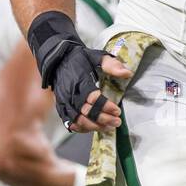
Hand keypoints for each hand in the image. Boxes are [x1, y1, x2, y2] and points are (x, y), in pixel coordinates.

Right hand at [28, 13, 131, 131]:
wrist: (58, 60)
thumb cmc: (80, 59)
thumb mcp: (97, 56)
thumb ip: (112, 65)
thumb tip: (127, 73)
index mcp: (79, 80)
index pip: (92, 97)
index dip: (105, 106)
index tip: (117, 110)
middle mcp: (70, 93)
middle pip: (85, 112)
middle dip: (102, 119)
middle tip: (116, 122)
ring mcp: (64, 102)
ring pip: (77, 120)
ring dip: (94, 126)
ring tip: (109, 127)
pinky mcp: (61, 107)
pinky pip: (70, 122)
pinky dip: (82, 128)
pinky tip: (94, 128)